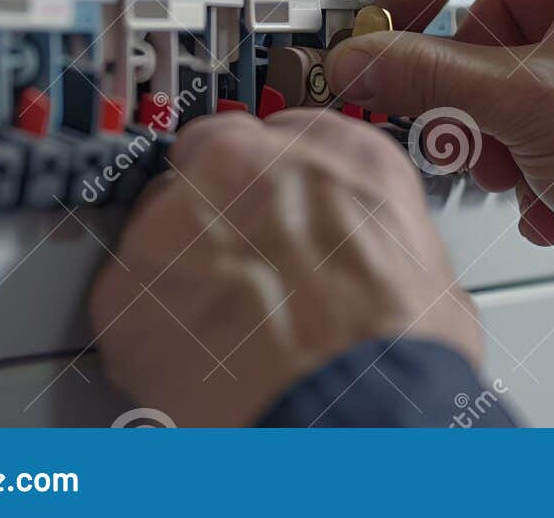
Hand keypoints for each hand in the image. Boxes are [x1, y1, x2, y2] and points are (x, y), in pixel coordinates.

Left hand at [89, 110, 479, 426]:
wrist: (354, 420)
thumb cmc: (401, 356)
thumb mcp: (428, 266)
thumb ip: (373, 234)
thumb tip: (365, 257)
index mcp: (339, 152)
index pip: (285, 133)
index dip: (282, 184)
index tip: (280, 213)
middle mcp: (253, 166)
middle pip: (212, 162)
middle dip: (223, 211)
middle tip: (247, 271)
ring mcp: (181, 219)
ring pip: (161, 225)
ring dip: (182, 268)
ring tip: (220, 330)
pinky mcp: (128, 286)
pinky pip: (126, 295)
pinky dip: (148, 328)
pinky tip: (188, 360)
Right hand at [325, 0, 553, 335]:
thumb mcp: (525, 106)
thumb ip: (426, 73)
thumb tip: (361, 58)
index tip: (391, 9)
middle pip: (498, 3)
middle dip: (470, 82)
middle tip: (447, 119)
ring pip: (516, 64)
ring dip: (498, 128)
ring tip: (510, 172)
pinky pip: (546, 100)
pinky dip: (532, 150)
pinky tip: (546, 198)